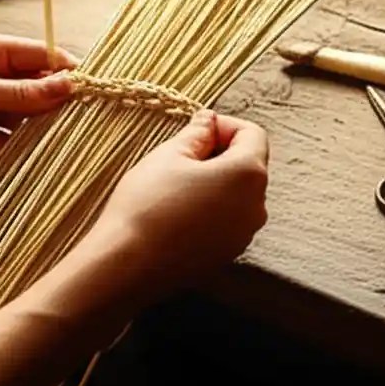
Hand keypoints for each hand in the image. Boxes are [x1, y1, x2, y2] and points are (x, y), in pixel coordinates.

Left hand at [0, 31, 78, 161]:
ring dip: (41, 130)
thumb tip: (67, 86)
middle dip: (60, 104)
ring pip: (23, 117)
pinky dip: (18, 150)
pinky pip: (3, 142)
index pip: (42, 57)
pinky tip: (38, 161)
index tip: (96, 92)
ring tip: (70, 145)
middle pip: (37, 88)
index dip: (69, 72)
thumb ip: (17, 92)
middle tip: (90, 124)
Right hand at [89, 109, 269, 297]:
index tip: (196, 130)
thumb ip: (198, 132)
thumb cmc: (148, 204)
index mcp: (248, 175)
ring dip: (215, 180)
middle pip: (248, 164)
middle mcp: (257, 206)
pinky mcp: (227, 254)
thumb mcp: (170, 155)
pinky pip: (227, 219)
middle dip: (220, 152)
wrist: (127, 264)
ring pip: (237, 193)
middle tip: (181, 154)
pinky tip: (177, 210)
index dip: (224, 125)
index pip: (253, 134)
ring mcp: (244, 235)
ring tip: (176, 183)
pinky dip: (210, 207)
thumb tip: (209, 121)